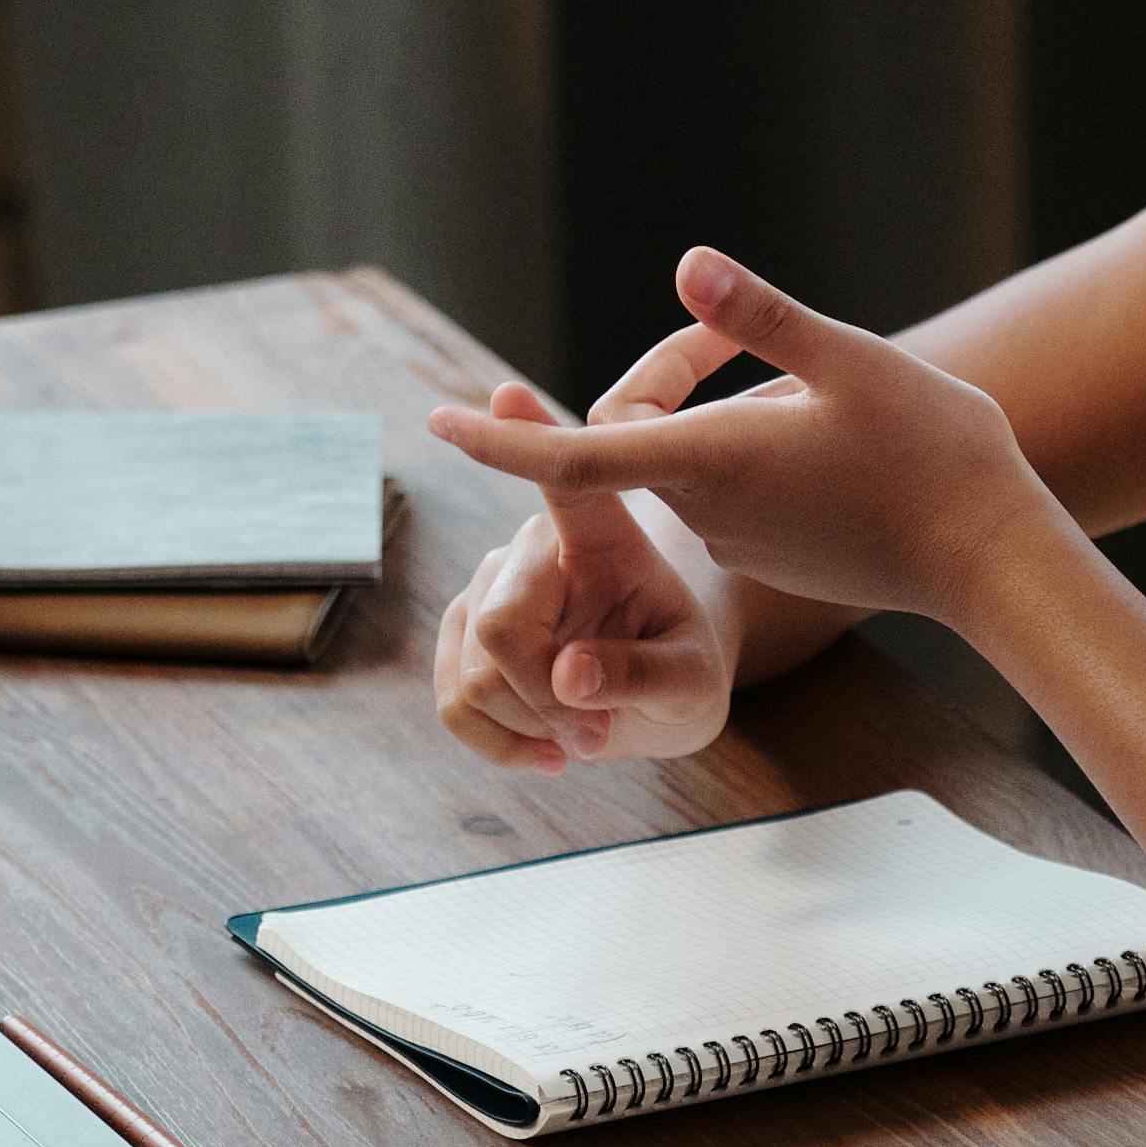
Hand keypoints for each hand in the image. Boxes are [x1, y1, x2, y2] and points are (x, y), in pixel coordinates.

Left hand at [428, 250, 1050, 633]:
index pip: (575, 456)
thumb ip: (763, 316)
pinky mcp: (769, 552)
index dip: (502, 442)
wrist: (991, 557)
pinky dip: (751, 443)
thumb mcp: (851, 360)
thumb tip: (686, 263)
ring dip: (720, 406)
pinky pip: (729, 484)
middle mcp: (708, 511)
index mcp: (711, 462)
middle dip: (666, 371)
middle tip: (732, 330)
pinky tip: (833, 433)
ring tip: (818, 389)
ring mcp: (738, 539)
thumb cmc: (930, 454)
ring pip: (689, 454)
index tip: (438, 424)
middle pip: (640, 431)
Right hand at [432, 331, 737, 770]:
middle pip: (502, 623)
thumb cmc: (682, 669)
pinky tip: (549, 752)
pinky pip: (453, 704)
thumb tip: (569, 677)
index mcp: (605, 534)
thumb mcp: (692, 683)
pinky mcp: (460, 633)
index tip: (505, 394)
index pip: (568, 477)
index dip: (533, 437)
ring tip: (589, 732)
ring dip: (531, 725)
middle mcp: (536, 545)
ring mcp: (489, 585)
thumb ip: (643, 676)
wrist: (654, 697)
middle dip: (543, 698)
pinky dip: (501, 744)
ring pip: (476, 674)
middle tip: (598, 734)